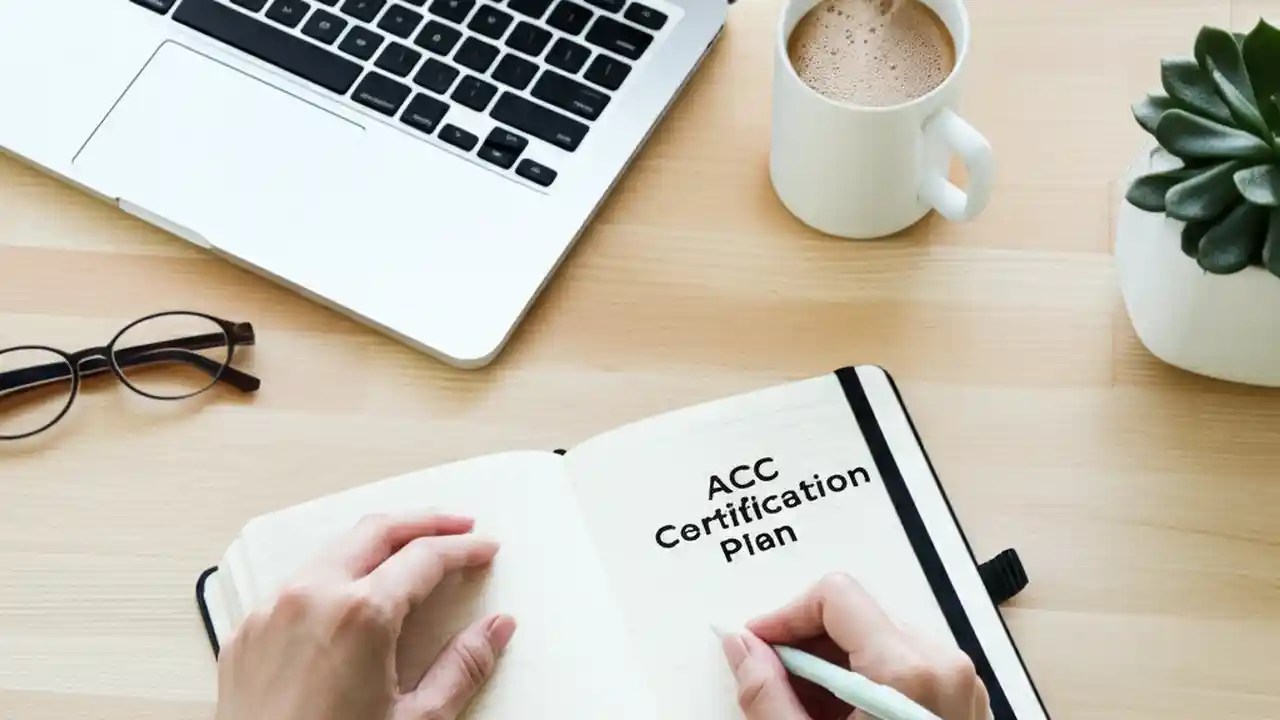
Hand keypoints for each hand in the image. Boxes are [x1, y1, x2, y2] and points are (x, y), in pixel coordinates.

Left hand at [215, 513, 516, 719]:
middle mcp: (312, 596)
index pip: (426, 557)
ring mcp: (271, 610)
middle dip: (424, 522)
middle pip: (378, 530)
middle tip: (458, 526)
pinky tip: (354, 591)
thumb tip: (496, 628)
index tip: (485, 549)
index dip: (463, 549)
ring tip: (410, 549)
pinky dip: (335, 572)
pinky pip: (297, 582)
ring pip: (333, 548)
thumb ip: (462, 668)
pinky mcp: (247, 631)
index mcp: (361, 614)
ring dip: (378, 541)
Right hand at [722, 573, 987, 719]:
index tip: (758, 643)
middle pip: (856, 616)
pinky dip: (866, 684)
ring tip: (810, 712)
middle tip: (775, 684)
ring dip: (834, 668)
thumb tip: (743, 650)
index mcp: (909, 671)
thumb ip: (767, 694)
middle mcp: (944, 668)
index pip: (835, 595)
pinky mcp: (964, 703)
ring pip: (878, 641)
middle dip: (806, 646)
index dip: (784, 616)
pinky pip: (906, 668)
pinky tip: (843, 719)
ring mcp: (960, 686)